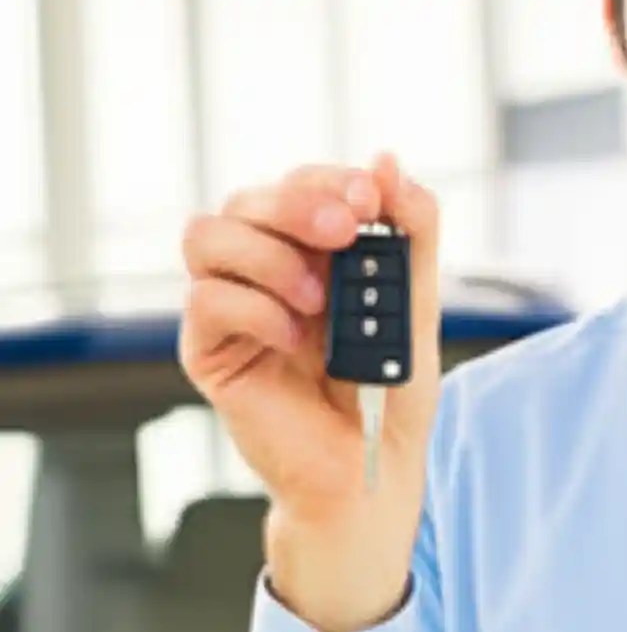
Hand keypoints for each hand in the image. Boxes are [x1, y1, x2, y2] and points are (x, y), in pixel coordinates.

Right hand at [178, 154, 441, 631]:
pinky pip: (204, 300)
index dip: (326, 179)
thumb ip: (413, 234)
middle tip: (343, 231)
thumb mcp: (417, 306)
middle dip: (297, 203)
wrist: (370, 470)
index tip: (367, 196)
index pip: (298, 184)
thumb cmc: (391, 392)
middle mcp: (265, 271)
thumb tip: (390, 162)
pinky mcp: (209, 351)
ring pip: (206, 235)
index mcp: (314, 254)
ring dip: (267, 254)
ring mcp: (233, 309)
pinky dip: (255, 309)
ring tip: (318, 301)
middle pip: (246, 198)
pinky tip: (294, 339)